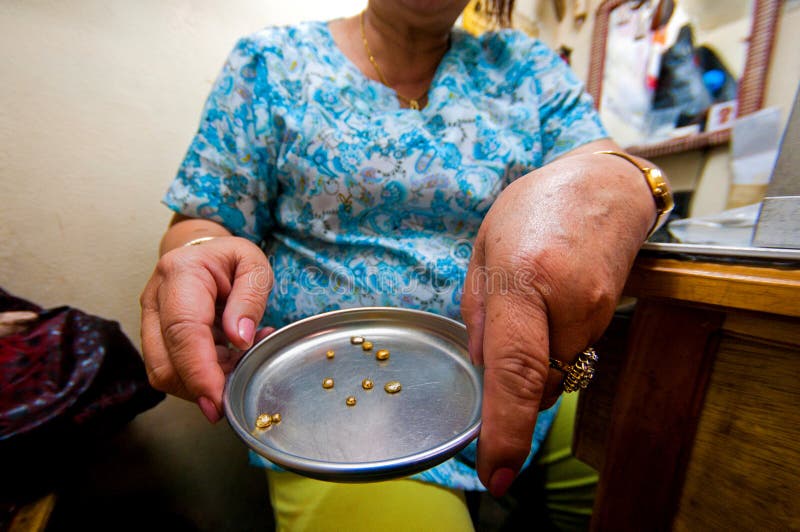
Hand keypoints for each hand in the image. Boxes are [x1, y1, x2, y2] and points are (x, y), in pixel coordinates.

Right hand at [140, 236, 272, 421]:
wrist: (204, 253)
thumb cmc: (230, 259)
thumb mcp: (254, 265)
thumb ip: (251, 298)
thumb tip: (240, 339)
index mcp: (181, 272)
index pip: (183, 330)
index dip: (199, 370)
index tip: (218, 398)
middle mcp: (155, 297)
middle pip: (165, 360)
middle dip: (199, 388)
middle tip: (236, 389)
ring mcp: (150, 320)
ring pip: (164, 372)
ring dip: (203, 382)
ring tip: (238, 361)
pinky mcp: (154, 338)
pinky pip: (172, 370)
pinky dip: (202, 376)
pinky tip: (228, 360)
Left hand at [460, 142, 654, 495]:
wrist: (604, 187)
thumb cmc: (534, 210)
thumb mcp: (485, 251)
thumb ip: (478, 315)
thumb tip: (480, 371)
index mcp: (524, 280)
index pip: (515, 370)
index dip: (505, 428)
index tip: (494, 473)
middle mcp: (569, 304)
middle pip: (533, 382)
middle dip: (509, 380)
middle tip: (499, 327)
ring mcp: (598, 313)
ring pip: (554, 371)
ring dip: (532, 357)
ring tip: (528, 299)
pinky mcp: (611, 319)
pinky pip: (570, 354)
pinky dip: (551, 345)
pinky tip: (548, 303)